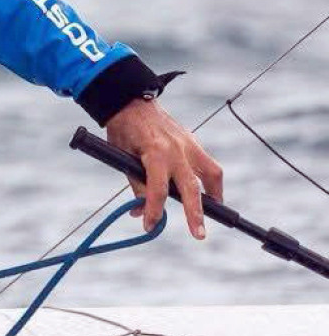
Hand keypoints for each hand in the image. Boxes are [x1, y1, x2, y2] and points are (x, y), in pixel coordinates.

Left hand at [104, 97, 222, 238]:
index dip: (153, 210)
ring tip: (212, 214)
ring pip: (211, 174)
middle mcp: (177, 150)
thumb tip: (139, 211)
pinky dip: (212, 181)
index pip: (158, 190)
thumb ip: (135, 184)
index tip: (148, 225)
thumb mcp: (121, 157)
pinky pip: (209, 165)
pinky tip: (210, 194)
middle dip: (195, 213)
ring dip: (214, 196)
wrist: (130, 101)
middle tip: (198, 235)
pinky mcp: (193, 142)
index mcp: (155, 153)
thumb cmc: (122, 130)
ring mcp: (189, 145)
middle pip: (191, 187)